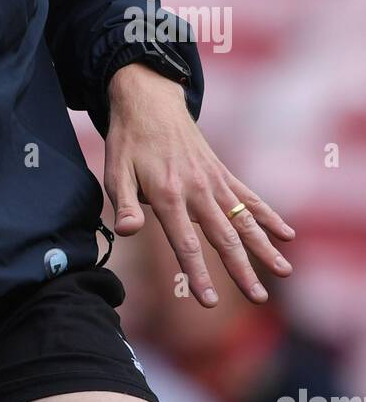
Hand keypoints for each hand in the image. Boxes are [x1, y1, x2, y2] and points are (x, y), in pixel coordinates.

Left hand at [103, 63, 296, 307]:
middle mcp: (196, 189)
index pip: (185, 242)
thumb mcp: (115, 168)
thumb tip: (126, 231)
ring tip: (285, 272)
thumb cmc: (128, 139)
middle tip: (257, 298)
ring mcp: (213, 180)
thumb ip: (122, 202)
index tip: (207, 301)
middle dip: (241, 270)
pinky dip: (267, 215)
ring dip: (264, 247)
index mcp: (167, 194)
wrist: (150, 100)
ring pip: (243, 219)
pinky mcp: (221, 172)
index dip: (197, 273)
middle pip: (223, 236)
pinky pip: (248, 197)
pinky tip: (287, 234)